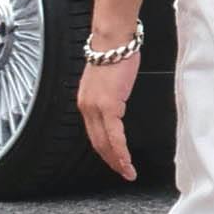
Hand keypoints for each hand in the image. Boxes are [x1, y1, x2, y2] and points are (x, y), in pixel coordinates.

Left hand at [75, 44, 139, 178]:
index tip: (115, 160)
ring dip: (116, 160)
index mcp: (86, 102)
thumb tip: (117, 104)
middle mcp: (87, 107)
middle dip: (110, 160)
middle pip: (97, 142)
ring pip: (104, 142)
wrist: (114, 42)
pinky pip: (115, 135)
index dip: (104, 149)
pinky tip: (126, 160)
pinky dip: (121, 151)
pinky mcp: (109, 106)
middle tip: (123, 172)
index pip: (94, 133)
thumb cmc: (115, 55)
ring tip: (127, 171)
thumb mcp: (109, 80)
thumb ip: (110, 95)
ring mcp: (96, 108)